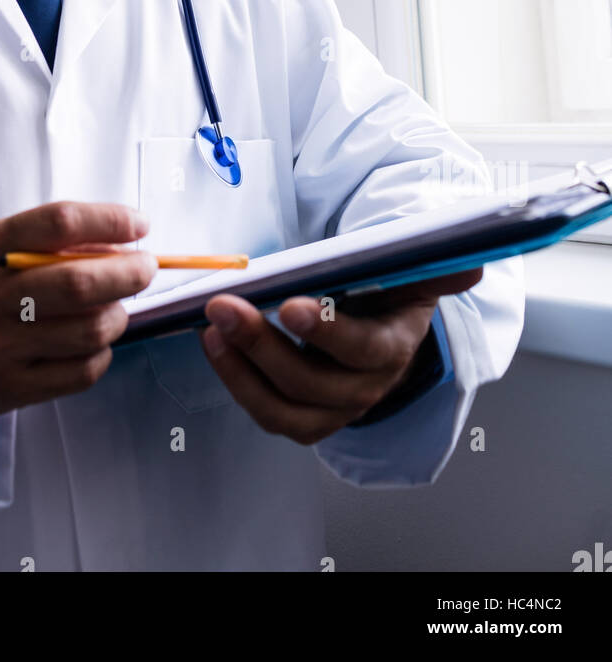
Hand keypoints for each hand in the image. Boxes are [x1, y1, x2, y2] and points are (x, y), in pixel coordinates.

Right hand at [0, 203, 156, 416]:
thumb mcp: (0, 246)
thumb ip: (54, 238)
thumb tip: (125, 243)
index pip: (57, 223)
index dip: (108, 221)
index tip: (139, 225)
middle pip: (77, 283)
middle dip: (128, 273)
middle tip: (145, 267)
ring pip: (89, 330)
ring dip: (118, 314)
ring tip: (113, 305)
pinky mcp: (14, 387)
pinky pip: (84, 371)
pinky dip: (103, 351)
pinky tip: (93, 340)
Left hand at [199, 268, 483, 443]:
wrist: (383, 327)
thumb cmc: (388, 292)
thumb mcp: (413, 272)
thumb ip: (436, 264)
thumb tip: (470, 264)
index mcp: (396, 345)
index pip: (363, 348)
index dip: (326, 332)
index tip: (290, 305)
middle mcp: (367, 387)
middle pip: (312, 383)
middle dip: (262, 344)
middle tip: (225, 307)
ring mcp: (334, 409)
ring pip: (284, 410)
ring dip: (241, 370)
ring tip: (212, 327)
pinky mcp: (306, 418)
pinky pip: (268, 412)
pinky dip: (237, 381)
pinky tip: (215, 345)